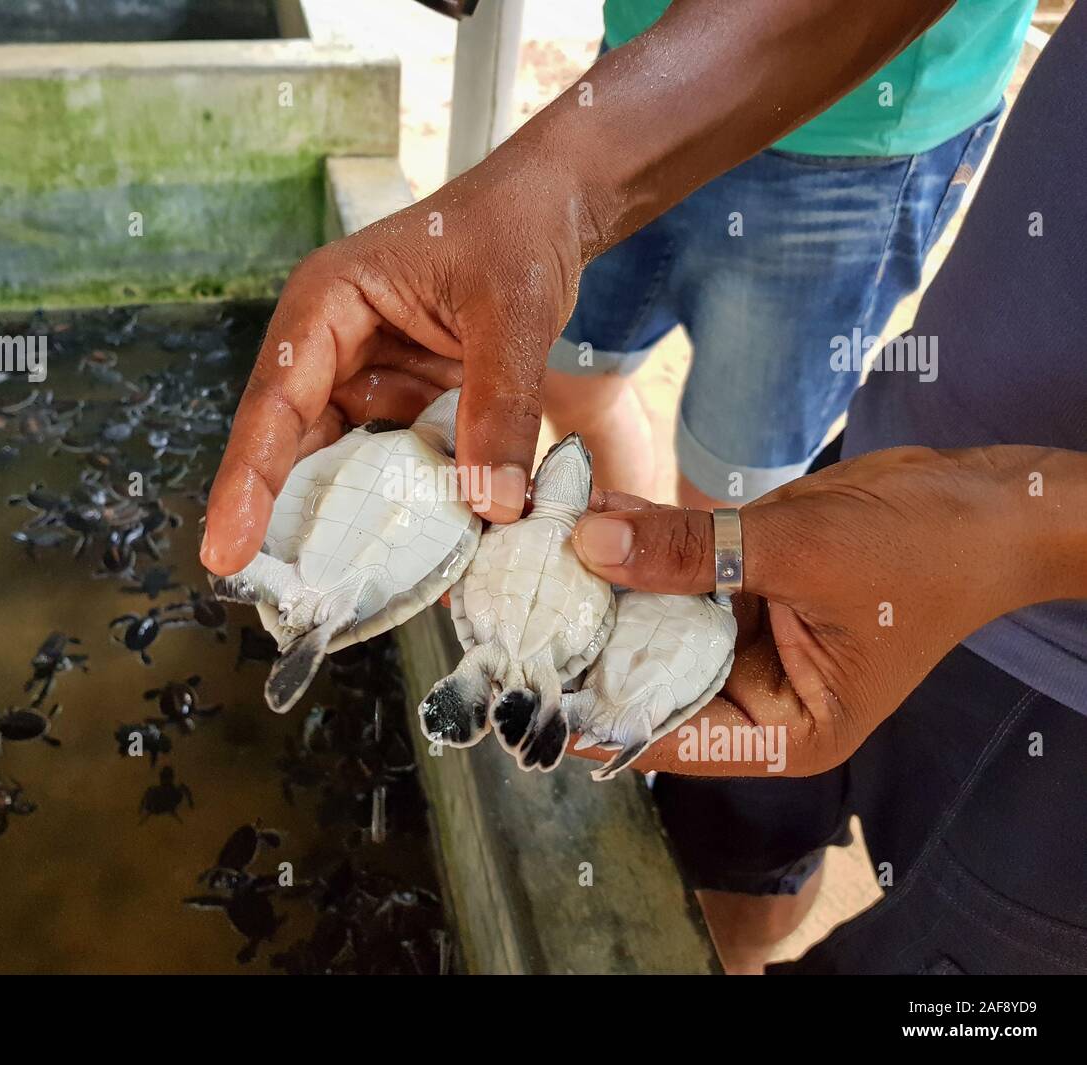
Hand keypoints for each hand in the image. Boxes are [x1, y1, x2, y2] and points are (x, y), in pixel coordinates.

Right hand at [200, 0, 956, 578]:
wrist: (550, 213)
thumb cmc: (513, 234)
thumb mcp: (510, 314)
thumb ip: (500, 406)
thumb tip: (494, 505)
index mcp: (327, 306)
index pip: (274, 402)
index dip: (246, 480)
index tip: (225, 549)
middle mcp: (332, 349)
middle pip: (291, 446)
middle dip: (282, 517)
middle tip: (275, 595)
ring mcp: (367, 380)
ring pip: (340, 465)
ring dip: (346, 521)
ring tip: (338, 593)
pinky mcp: (403, 405)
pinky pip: (391, 466)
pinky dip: (403, 508)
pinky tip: (416, 555)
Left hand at [566, 445, 1081, 776]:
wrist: (982, 497)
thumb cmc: (924, 550)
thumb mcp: (800, 552)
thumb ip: (693, 553)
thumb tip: (591, 546)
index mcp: (785, 728)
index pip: (668, 736)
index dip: (592, 713)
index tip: (520, 687)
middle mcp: (756, 692)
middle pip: (649, 676)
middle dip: (586, 640)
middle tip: (505, 611)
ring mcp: (746, 637)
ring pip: (653, 618)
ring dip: (601, 582)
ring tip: (527, 554)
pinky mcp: (741, 585)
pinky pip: (675, 568)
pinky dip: (636, 541)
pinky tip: (584, 512)